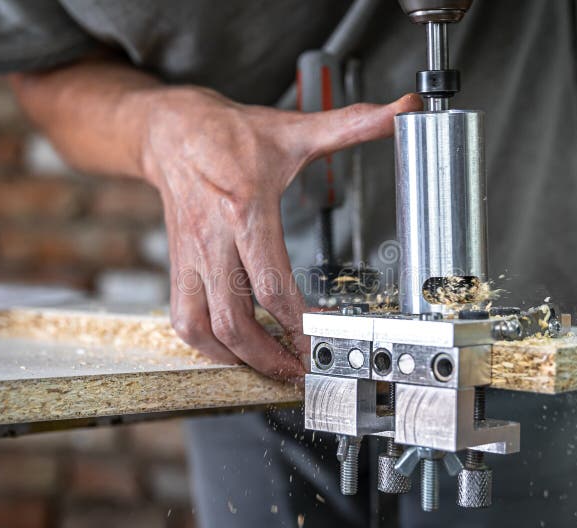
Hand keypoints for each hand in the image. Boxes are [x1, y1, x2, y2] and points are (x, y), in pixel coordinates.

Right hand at [139, 87, 420, 381]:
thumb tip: (405, 108)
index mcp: (246, 210)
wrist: (171, 130)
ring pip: (202, 328)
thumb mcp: (295, 130)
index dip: (301, 322)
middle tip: (301, 369)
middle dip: (270, 356)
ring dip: (236, 358)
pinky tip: (233, 350)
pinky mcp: (178, 266)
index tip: (325, 333)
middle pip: (234, 320)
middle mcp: (213, 240)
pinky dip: (207, 346)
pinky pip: (183, 319)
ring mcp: (191, 258)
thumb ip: (353, 124)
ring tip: (270, 367)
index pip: (272, 284)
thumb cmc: (231, 134)